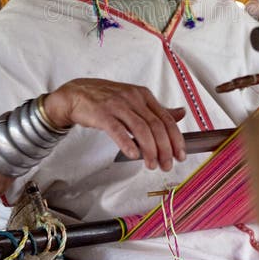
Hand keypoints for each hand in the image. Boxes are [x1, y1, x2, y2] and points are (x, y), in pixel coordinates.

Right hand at [43, 78, 185, 170]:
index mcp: (144, 95)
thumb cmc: (106, 100)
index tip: (180, 155)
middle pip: (156, 125)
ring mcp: (118, 105)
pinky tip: (134, 155)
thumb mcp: (135, 100)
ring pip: (141, 129)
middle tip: (166, 165)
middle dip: (165, 149)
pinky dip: (128, 144)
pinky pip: (118, 130)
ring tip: (151, 165)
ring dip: (149, 150)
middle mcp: (133, 98)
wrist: (76, 94)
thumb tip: (182, 113)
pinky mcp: (102, 114)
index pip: (166, 118)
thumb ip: (157, 109)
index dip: (176, 139)